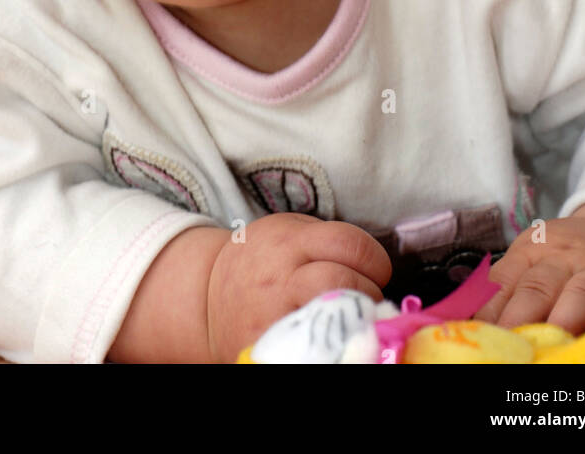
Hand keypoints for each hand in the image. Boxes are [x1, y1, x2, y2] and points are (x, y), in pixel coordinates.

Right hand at [206, 212, 391, 363]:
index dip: (373, 258)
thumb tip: (376, 269)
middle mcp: (280, 279)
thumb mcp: (288, 233)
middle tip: (366, 300)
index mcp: (289, 242)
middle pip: (343, 281)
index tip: (375, 270)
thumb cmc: (262, 262)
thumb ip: (328, 242)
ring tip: (350, 321)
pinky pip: (312, 350)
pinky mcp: (266, 351)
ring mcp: (273, 319)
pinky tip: (331, 341)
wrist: (208, 296)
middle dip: (368, 292)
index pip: (349, 244)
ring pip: (331, 320)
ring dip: (353, 322)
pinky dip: (329, 347)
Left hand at [473, 213, 584, 335]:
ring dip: (565, 318)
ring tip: (553, 343)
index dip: (487, 311)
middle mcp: (563, 259)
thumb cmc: (567, 256)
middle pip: (538, 286)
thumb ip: (507, 289)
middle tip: (509, 346)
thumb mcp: (533, 259)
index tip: (478, 337)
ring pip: (581, 291)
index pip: (502, 281)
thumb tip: (469, 324)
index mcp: (529, 252)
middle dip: (520, 318)